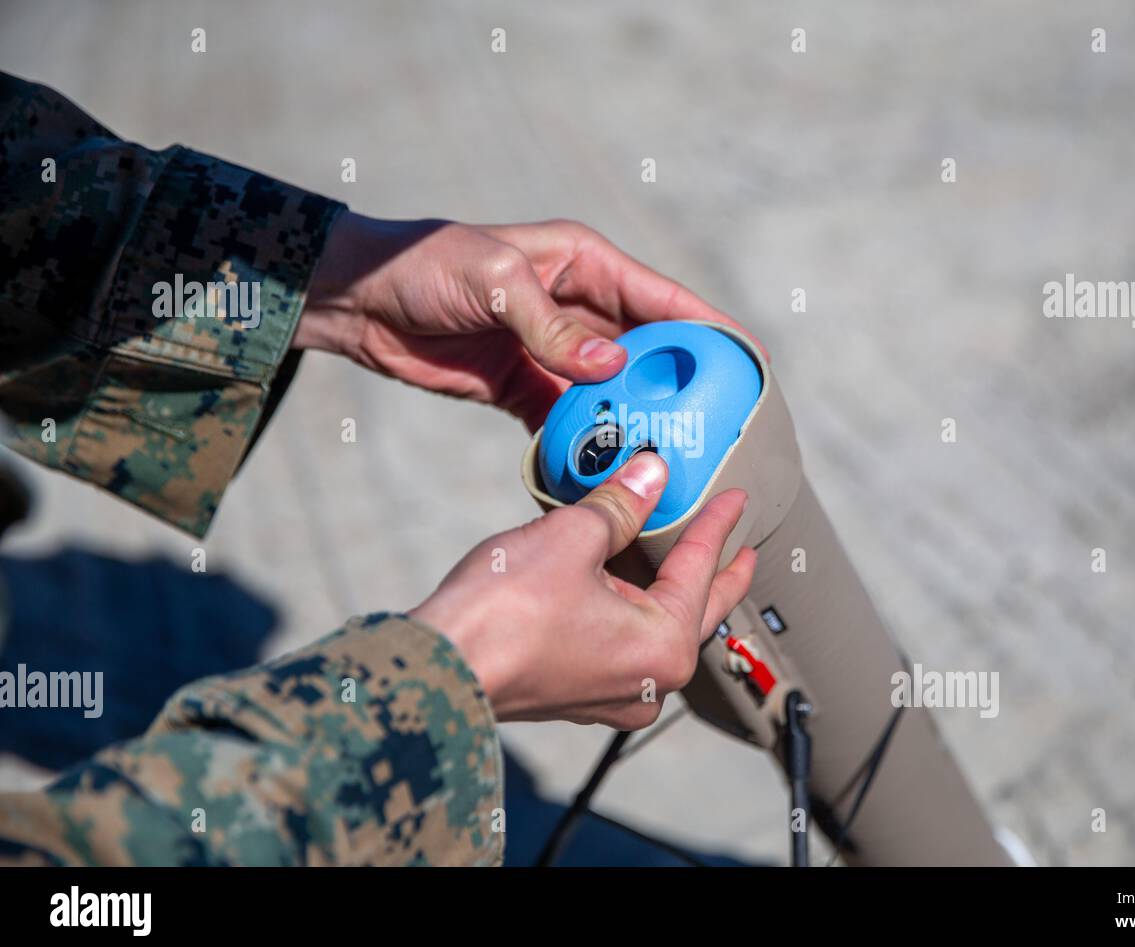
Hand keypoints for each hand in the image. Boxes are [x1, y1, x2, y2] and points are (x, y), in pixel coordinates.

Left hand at [295, 214, 758, 430]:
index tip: (750, 361)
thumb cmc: (427, 266)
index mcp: (584, 264)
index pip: (662, 300)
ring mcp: (554, 351)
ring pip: (613, 392)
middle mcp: (579, 307)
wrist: (360, 300)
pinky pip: (568, 420)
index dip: (709, 328)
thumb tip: (614, 369)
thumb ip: (552, 327)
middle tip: (716, 426)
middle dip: (680, 386)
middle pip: (647, 352)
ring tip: (670, 458)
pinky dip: (585, 444)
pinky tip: (606, 470)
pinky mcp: (524, 387)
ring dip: (635, 421)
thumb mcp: (494, 284)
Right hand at [410, 453, 755, 728]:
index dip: (717, 524)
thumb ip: (621, 505)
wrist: (437, 671)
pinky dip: (629, 608)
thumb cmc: (503, 613)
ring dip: (665, 589)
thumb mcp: (572, 538)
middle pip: (694, 610)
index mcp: (664, 647)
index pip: (700, 568)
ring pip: (655, 628)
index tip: (735, 498)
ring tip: (679, 553)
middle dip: (715, 573)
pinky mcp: (577, 693)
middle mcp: (648, 682)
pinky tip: (623, 582)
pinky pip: (621, 643)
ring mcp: (612, 695)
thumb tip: (650, 473)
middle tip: (740, 547)